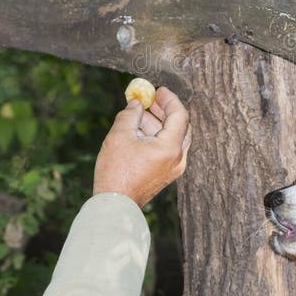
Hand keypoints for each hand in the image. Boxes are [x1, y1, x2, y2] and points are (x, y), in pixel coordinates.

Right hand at [93, 87, 190, 206]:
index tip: (158, 90)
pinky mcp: (165, 173)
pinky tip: (139, 130)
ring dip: (158, 123)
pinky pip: (166, 148)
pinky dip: (156, 136)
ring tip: (139, 112)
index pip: (180, 115)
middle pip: (179, 126)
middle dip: (164, 110)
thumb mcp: (120, 136)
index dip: (170, 99)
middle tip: (150, 99)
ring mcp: (173, 167)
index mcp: (171, 148)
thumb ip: (130, 114)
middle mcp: (178, 158)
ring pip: (172, 137)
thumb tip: (136, 103)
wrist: (115, 205)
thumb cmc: (116, 171)